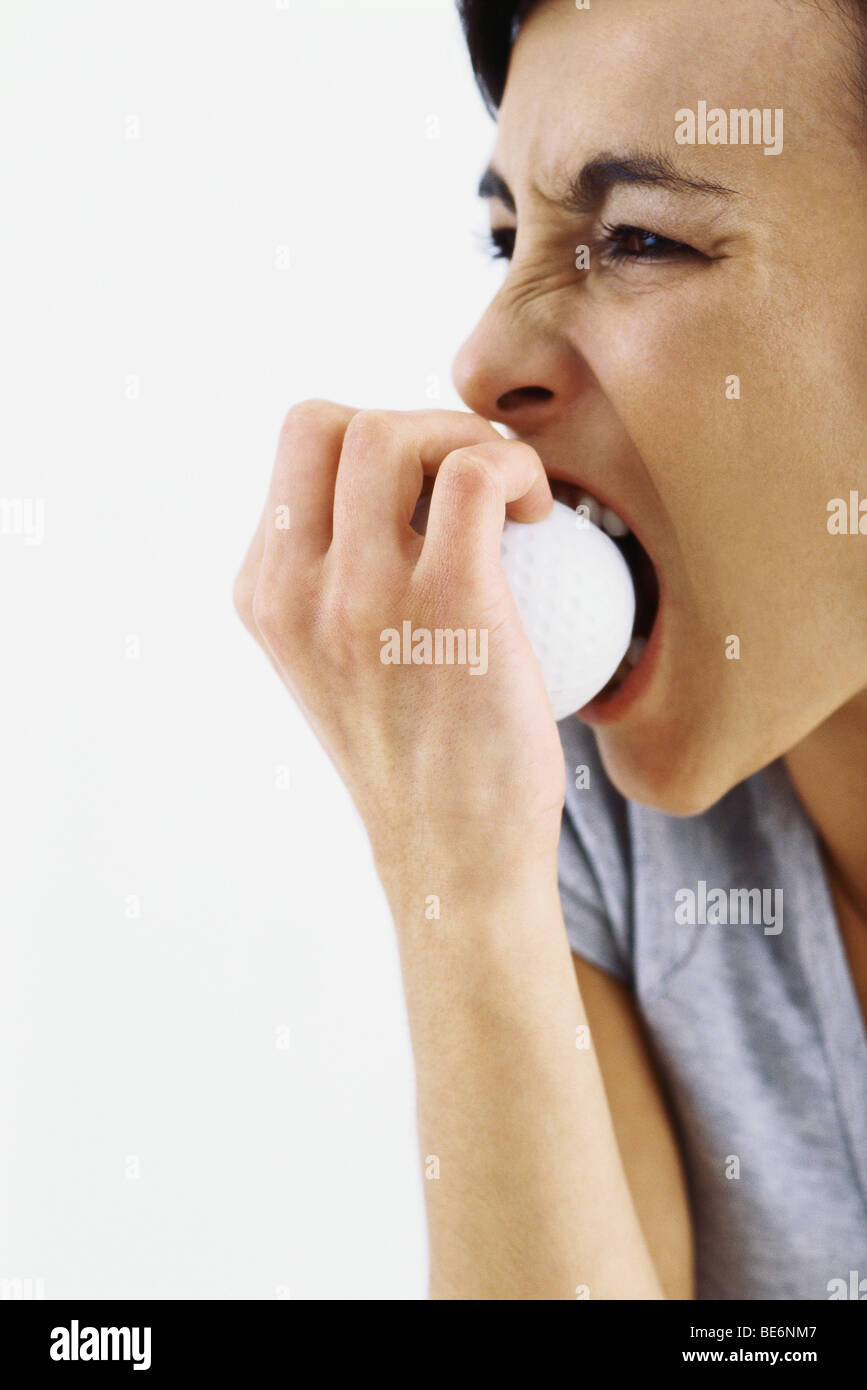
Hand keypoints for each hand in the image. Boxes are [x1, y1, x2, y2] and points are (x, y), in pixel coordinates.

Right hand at [234, 402, 566, 886]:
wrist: (455, 859)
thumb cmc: (418, 762)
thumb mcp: (337, 667)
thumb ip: (340, 583)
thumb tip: (404, 495)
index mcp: (265, 595)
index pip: (297, 453)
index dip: (368, 444)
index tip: (425, 494)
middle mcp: (297, 591)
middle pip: (331, 423)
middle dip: (412, 421)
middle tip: (471, 477)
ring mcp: (366, 599)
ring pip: (395, 431)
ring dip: (465, 436)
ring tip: (510, 495)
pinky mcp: (450, 605)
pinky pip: (476, 475)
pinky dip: (516, 467)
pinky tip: (541, 512)